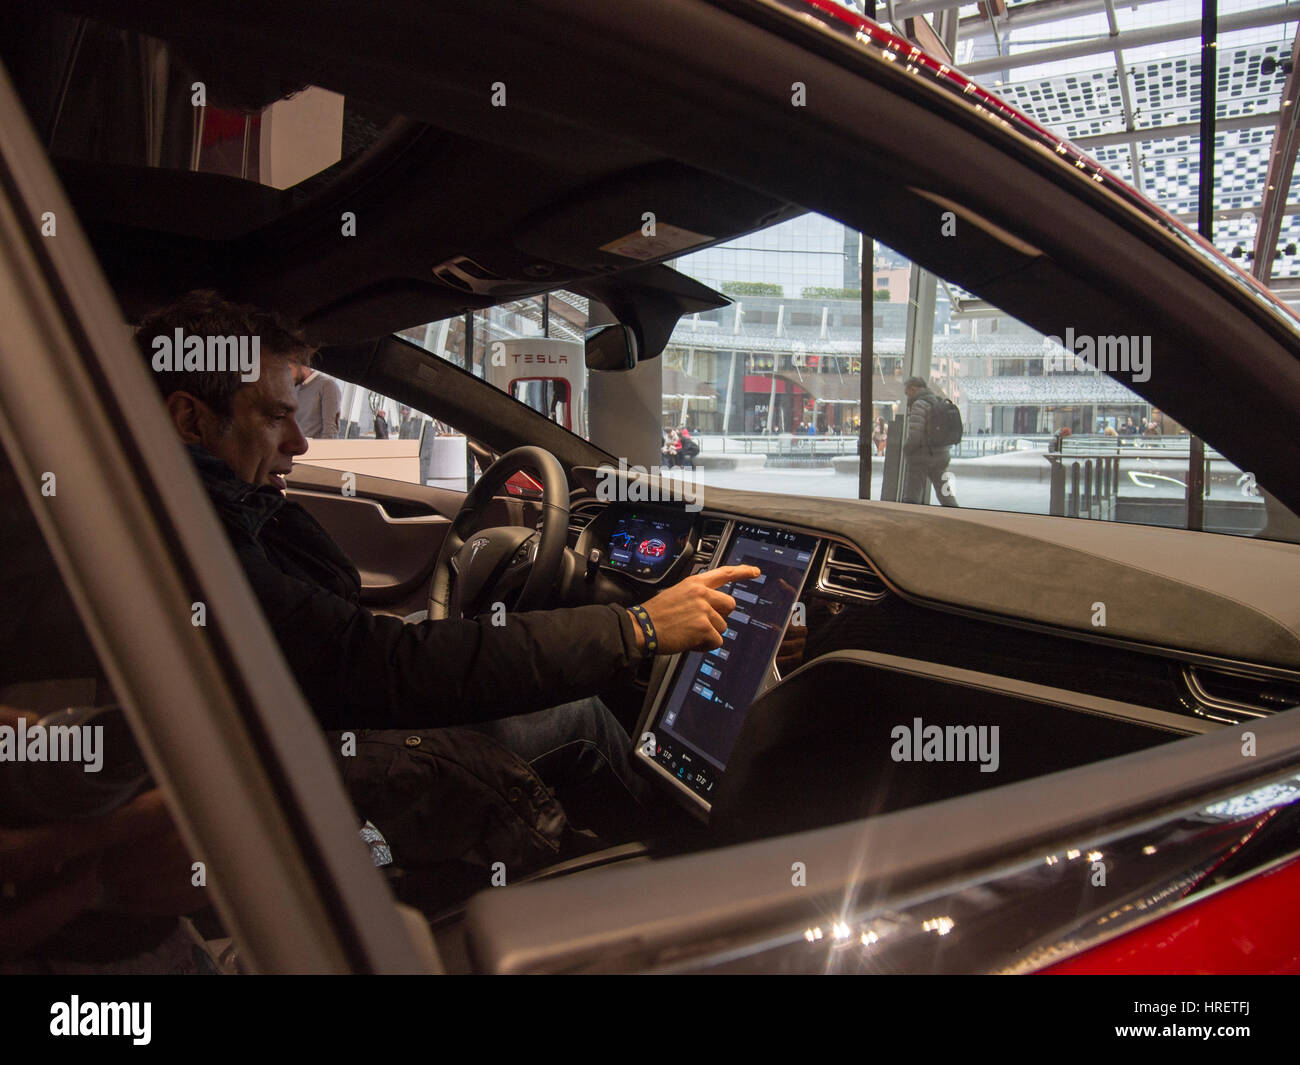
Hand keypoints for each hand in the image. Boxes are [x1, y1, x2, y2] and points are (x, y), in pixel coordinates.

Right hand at [630, 565, 760, 654]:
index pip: (724, 573)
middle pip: (730, 605)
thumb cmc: (656, 615)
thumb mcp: (676, 594)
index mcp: (695, 583)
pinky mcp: (704, 628)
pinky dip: (704, 646)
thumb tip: (712, 608)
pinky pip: (716, 641)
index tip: (755, 572)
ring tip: (689, 633)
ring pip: (722, 627)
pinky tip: (689, 641)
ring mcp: (704, 610)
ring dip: (709, 634)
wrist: (642, 628)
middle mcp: (702, 594)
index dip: (743, 572)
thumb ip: (696, 596)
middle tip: (703, 623)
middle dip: (720, 617)